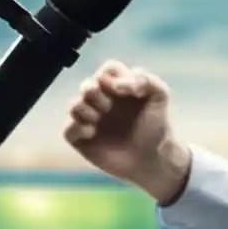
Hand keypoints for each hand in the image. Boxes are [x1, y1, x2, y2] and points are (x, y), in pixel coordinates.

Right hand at [63, 59, 190, 202]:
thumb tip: (116, 84)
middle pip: (86, 85)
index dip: (110, 76)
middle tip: (108, 107)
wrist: (153, 158)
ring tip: (98, 120)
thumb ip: (145, 79)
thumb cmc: (156, 126)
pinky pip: (68, 130)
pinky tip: (92, 133)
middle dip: (94, 93)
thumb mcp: (160, 95)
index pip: (106, 70)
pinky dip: (77, 129)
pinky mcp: (83, 140)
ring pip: (73, 105)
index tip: (122, 91)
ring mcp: (91, 121)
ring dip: (85, 110)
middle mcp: (102, 101)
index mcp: (118, 87)